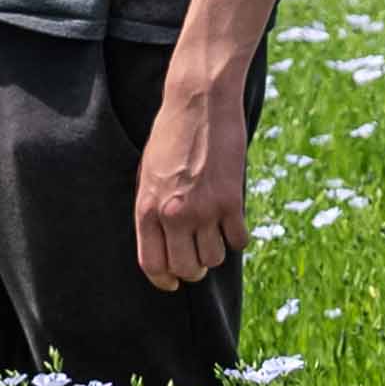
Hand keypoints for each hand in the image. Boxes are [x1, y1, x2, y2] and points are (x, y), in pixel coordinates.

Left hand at [132, 77, 248, 291]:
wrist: (199, 102)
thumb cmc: (170, 135)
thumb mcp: (147, 173)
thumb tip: (162, 244)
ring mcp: (204, 209)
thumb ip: (152, 210)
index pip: (153, 264)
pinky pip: (238, 241)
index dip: (164, 280)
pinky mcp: (231, 200)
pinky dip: (237, 237)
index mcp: (147, 208)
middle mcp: (174, 214)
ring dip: (215, 252)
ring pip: (214, 259)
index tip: (172, 282)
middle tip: (197, 260)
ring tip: (214, 234)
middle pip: (185, 269)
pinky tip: (232, 222)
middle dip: (192, 271)